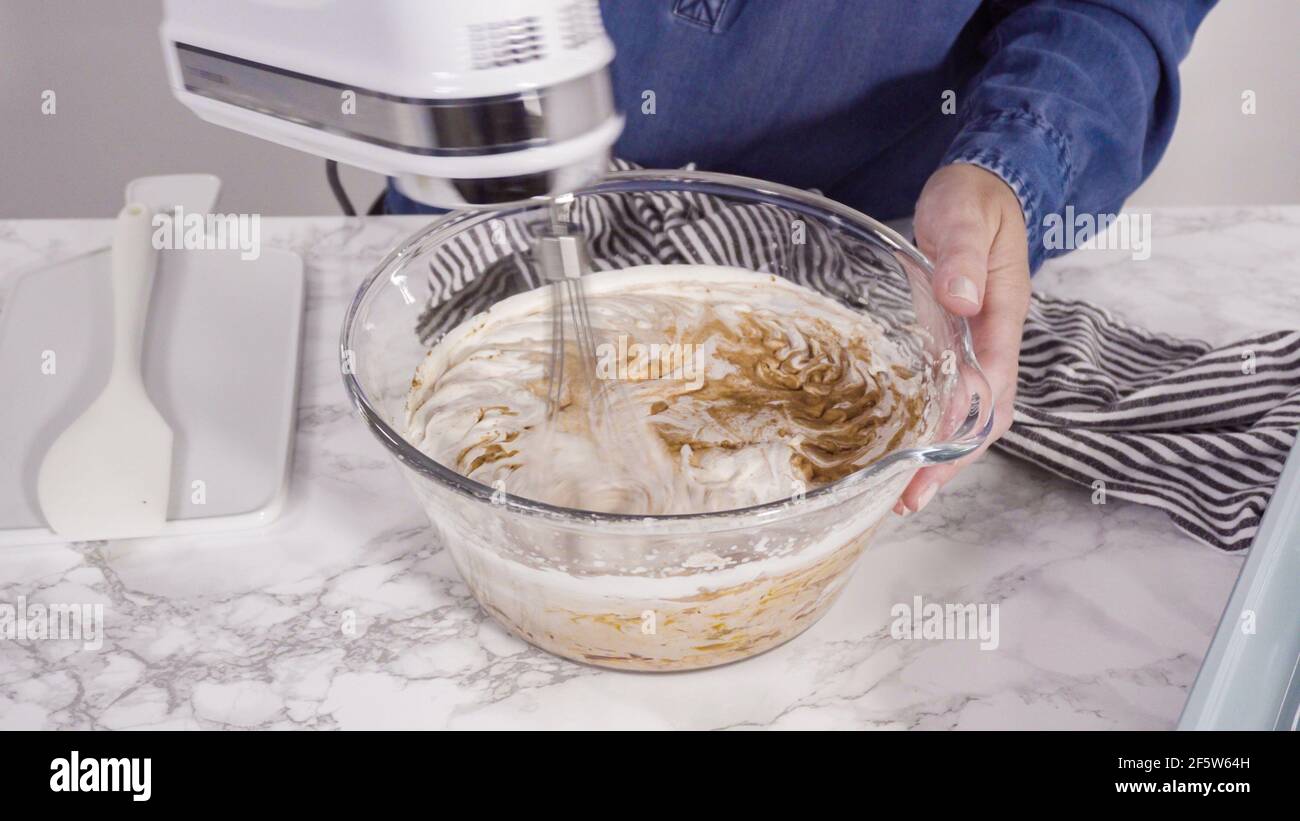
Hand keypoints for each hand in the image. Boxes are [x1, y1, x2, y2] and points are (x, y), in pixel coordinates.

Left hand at [895, 163, 1031, 514]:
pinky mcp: (948, 343)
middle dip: (950, 464)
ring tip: (899, 492)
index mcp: (1001, 318)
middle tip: (908, 500)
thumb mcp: (966, 216)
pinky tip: (894, 442)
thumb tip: (960, 298)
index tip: (931, 467)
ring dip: (937, 454)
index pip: (991, 391)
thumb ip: (962, 255)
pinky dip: (924, 424)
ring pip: (963, 414)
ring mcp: (970, 346)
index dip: (963, 434)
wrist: (979, 185)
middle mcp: (989, 342)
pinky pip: (942, 394)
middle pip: (981, 420)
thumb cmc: (974, 200)